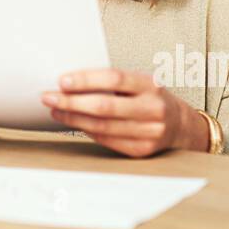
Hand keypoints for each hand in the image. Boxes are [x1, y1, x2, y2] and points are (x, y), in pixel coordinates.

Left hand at [41, 68, 198, 157]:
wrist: (180, 125)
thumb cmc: (150, 97)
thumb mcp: (139, 81)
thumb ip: (113, 81)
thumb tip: (70, 81)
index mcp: (150, 85)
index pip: (114, 78)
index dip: (85, 79)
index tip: (62, 80)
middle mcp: (153, 109)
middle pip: (104, 106)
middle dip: (71, 102)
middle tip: (48, 97)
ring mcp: (149, 132)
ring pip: (103, 126)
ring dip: (73, 118)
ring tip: (55, 110)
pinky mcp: (142, 150)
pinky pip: (107, 140)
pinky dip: (87, 131)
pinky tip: (73, 123)